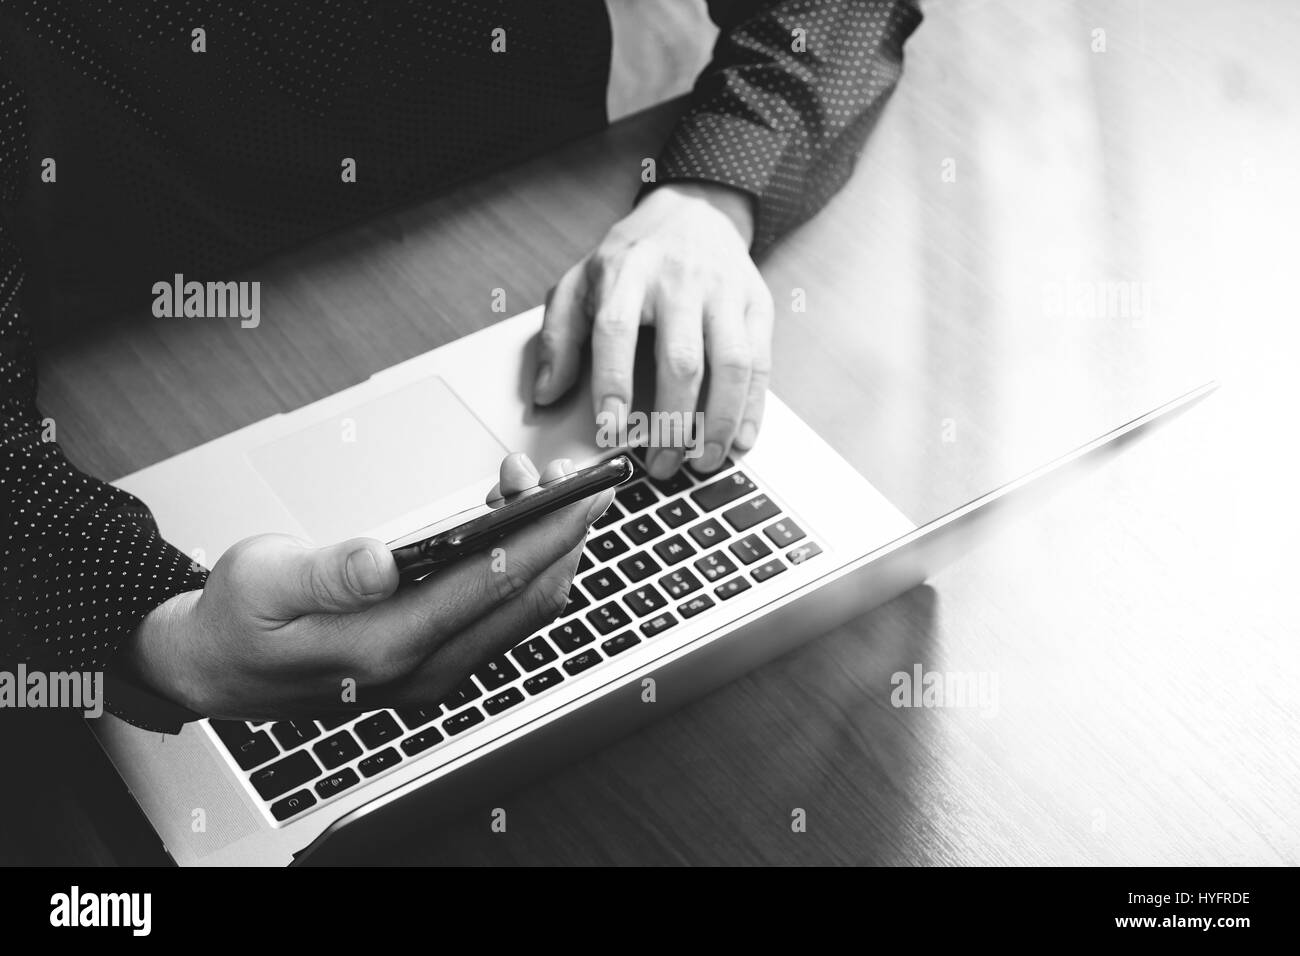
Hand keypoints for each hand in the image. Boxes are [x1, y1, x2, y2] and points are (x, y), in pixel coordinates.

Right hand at [124, 454, 612, 719]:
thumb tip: (382, 561)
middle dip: (561, 530)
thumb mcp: (260, 580)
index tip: (586, 493)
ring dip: (545, 546)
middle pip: (527, 598)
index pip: (492, 584)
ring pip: (522, 608)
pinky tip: (508, 520)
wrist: (218, 671)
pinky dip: (521, 565)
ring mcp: (436, 672)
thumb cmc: (237, 621)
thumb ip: (325, 573)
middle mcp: (425, 670)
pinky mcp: (437, 663)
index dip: (548, 533)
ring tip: (535, 484)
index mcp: (386, 648)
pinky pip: (501, 614)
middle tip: (570, 474)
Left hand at [534, 182, 774, 478]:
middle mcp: (679, 281)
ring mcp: (724, 292)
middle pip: (681, 360)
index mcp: (627, 274)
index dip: (612, 386)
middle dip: (672, 423)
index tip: (610, 433)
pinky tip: (740, 438)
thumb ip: (559, 336)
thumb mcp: (581, 282)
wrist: (694, 211)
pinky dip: (753, 407)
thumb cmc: (632, 257)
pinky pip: (761, 362)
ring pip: (730, 364)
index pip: (616, 332)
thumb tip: (547, 392)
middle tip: (660, 466)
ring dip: (718, 421)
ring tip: (702, 460)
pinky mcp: (756, 304)